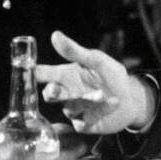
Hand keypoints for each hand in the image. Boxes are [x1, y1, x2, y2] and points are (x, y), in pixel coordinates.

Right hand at [36, 30, 153, 134]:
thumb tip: (55, 35)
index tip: (29, 72)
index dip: (34, 73)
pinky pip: (84, 122)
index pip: (44, 74)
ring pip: (69, 108)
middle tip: (54, 90)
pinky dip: (99, 112)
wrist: (131, 99)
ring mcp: (74, 110)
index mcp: (66, 76)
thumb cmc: (111, 76)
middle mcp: (67, 93)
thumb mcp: (96, 61)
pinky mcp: (84, 124)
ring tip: (102, 94)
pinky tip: (112, 103)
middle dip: (51, 92)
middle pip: (50, 94)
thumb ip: (75, 51)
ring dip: (85, 100)